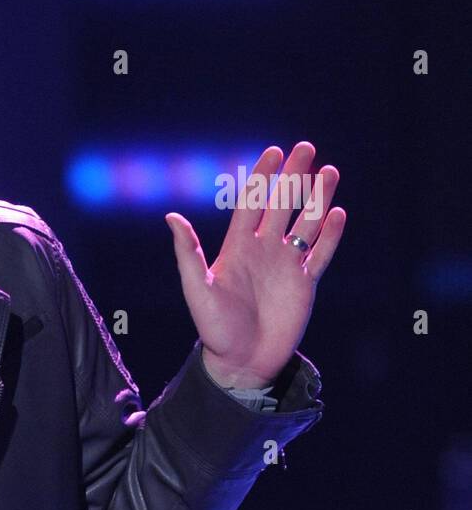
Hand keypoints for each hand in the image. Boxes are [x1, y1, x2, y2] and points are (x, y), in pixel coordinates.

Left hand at [165, 141, 345, 388]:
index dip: (262, 177)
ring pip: (306, 224)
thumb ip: (187, 252)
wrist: (241, 362)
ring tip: (329, 171)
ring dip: (317, 198)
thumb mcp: (196, 288)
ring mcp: (286, 266)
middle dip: (294, 177)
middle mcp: (263, 251)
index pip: (252, 203)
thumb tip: (170, 216)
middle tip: (307, 147)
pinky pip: (321, 253)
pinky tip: (338, 212)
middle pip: (282, 205)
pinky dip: (330, 234)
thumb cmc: (214, 328)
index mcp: (237, 248)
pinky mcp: (305, 284)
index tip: (273, 152)